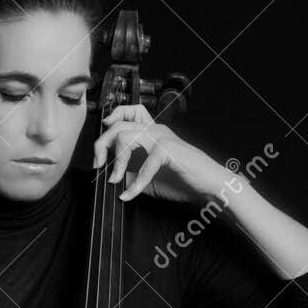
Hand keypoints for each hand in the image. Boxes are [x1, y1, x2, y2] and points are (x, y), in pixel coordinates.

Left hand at [93, 103, 225, 204]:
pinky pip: (143, 164)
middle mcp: (156, 130)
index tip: (102, 137)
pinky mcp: (168, 150)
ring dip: (116, 162)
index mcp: (152, 132)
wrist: (209, 186)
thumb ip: (132, 172)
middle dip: (102, 145)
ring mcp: (162, 138)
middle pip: (119, 125)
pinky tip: (130, 195)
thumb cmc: (184, 180)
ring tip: (115, 182)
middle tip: (98, 165)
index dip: (113, 118)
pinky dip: (135, 184)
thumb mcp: (149, 178)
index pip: (130, 112)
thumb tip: (113, 177)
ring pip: (126, 137)